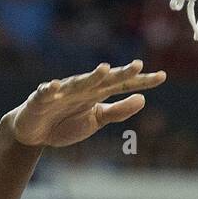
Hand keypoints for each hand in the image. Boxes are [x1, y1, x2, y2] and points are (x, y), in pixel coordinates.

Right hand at [6, 61, 165, 148]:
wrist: (34, 132)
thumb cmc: (66, 122)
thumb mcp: (97, 119)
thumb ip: (119, 111)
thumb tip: (143, 99)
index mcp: (97, 94)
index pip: (123, 85)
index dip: (141, 81)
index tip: (163, 77)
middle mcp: (82, 88)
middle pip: (105, 80)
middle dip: (120, 73)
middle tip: (138, 66)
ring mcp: (62, 92)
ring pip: (78, 84)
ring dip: (91, 77)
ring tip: (104, 70)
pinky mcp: (40, 99)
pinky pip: (46, 93)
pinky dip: (50, 90)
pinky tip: (55, 87)